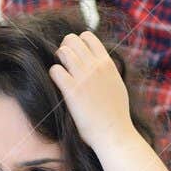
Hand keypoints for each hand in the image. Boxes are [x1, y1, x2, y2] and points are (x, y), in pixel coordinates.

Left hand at [49, 31, 133, 152]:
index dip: (77, 43)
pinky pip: (55, 70)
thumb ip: (107, 71)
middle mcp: (95, 66)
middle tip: (64, 62)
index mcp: (107, 63)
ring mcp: (83, 77)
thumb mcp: (117, 84)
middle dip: (65, 47)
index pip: (88, 37)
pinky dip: (54, 74)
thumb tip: (100, 63)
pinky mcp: (72, 90)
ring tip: (62, 72)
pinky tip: (59, 84)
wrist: (114, 133)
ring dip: (58, 60)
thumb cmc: (116, 114)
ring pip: (63, 51)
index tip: (75, 55)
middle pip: (71, 39)